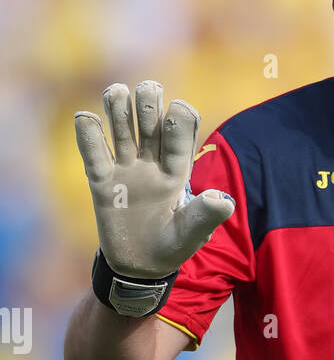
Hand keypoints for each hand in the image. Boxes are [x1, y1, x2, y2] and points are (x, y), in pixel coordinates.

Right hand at [74, 80, 234, 277]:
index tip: (175, 113)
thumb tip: (223, 199)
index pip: (181, 131)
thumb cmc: (171, 248)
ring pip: (122, 128)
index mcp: (178, 169)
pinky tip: (85, 119)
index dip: (180, 116)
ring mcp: (126, 169)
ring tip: (117, 93)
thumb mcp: (191, 235)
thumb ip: (205, 216)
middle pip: (151, 120)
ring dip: (118, 106)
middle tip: (146, 92)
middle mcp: (152, 162)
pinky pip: (93, 153)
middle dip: (149, 101)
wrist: (139, 267)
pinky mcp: (102, 181)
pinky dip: (88, 135)